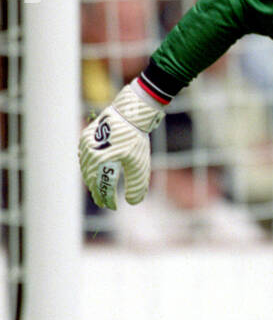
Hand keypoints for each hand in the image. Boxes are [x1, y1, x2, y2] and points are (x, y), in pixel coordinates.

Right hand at [79, 80, 165, 209]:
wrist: (130, 112)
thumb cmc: (136, 139)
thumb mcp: (140, 164)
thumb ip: (137, 185)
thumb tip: (133, 202)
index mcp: (102, 161)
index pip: (102, 187)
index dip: (107, 199)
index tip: (113, 207)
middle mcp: (90, 154)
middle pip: (91, 180)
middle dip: (98, 192)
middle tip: (104, 202)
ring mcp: (85, 145)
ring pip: (85, 169)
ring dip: (92, 180)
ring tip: (99, 189)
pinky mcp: (85, 137)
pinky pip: (84, 157)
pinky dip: (88, 167)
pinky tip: (94, 171)